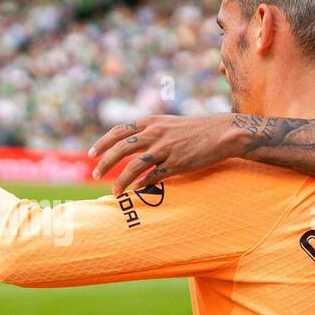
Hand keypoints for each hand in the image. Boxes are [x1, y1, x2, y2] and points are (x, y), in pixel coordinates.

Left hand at [89, 114, 234, 195]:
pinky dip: (142, 184)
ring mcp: (165, 149)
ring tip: (114, 192)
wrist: (222, 132)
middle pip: (121, 149)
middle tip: (95, 175)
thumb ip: (149, 131)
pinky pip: (153, 177)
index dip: (102, 143)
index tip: (92, 154)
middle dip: (104, 163)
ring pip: (134, 166)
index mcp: (151, 122)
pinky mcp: (177, 164)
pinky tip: (136, 190)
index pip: (119, 131)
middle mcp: (155, 133)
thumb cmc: (194, 129)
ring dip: (120, 181)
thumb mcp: (168, 123)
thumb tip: (130, 142)